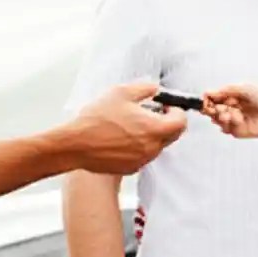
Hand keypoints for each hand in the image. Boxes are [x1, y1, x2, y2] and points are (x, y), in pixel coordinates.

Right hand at [71, 81, 186, 174]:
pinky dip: (138, 146)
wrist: (76, 145)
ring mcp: (142, 160)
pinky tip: (121, 137)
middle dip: (166, 122)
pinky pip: (143, 155)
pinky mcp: (131, 168)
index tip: (166, 106)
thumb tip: (156, 89)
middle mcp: (152, 148)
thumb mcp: (122, 92)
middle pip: (172, 135)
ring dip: (151, 134)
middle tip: (151, 113)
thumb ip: (145, 88)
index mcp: (154, 128)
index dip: (177, 111)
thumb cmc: (96, 119)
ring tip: (130, 124)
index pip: (181, 122)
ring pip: (157, 146)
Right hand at [202, 83, 257, 137]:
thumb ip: (227, 90)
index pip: (215, 97)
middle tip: (219, 108)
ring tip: (229, 114)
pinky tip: (236, 119)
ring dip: (220, 117)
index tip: (205, 99)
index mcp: (234, 96)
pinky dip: (228, 124)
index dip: (208, 99)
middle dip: (213, 109)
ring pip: (218, 120)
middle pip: (213, 110)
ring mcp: (236, 120)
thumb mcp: (247, 88)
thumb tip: (207, 92)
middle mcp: (234, 107)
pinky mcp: (240, 131)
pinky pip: (227, 129)